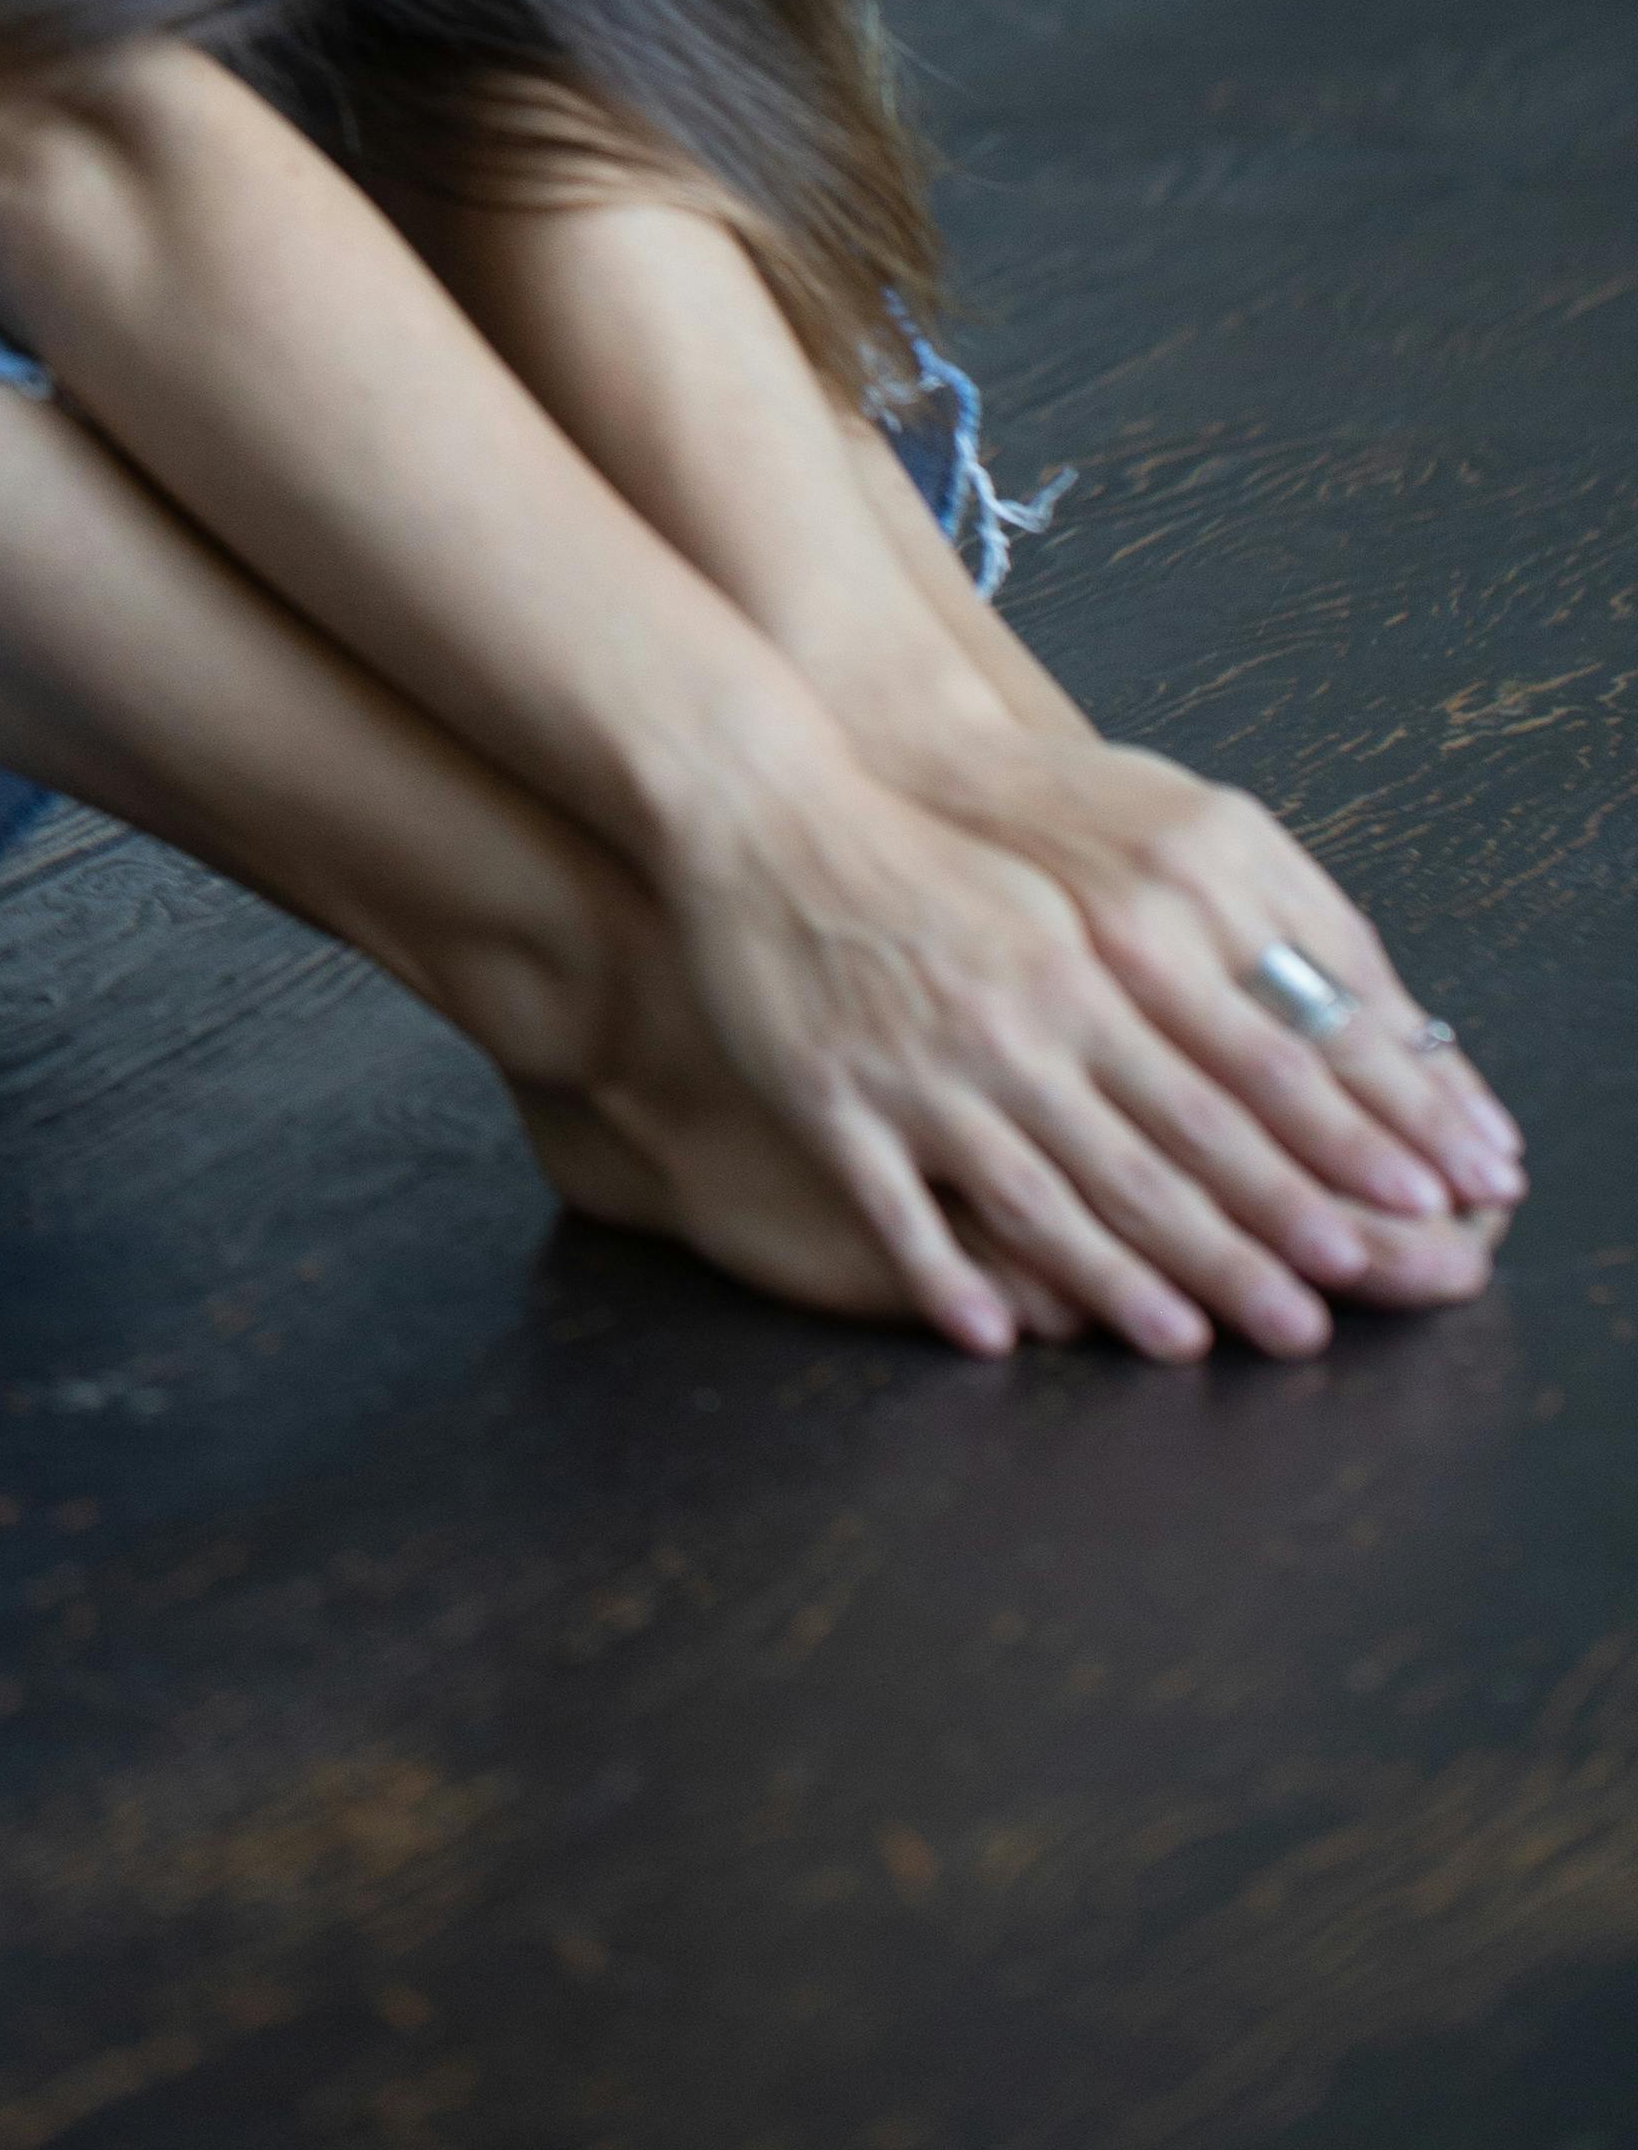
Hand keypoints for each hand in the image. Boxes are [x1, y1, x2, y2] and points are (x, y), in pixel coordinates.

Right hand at [653, 740, 1492, 1359]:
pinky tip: (993, 1336)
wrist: (769, 807)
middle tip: (1310, 1326)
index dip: (1307, 1158)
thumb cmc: (923, 852)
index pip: (1222, 1080)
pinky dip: (947, 1276)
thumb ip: (1145, 970)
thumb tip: (1262, 1041)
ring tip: (1183, 1343)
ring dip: (1118, 1282)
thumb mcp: (1053, 892)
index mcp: (1078, 969)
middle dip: (1239, 1249)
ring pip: (1037, 1199)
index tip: (1380, 1219)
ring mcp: (921, 1070)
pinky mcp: (830, 1101)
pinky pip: (896, 1210)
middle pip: (1147, 1160)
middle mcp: (1013, 1027)